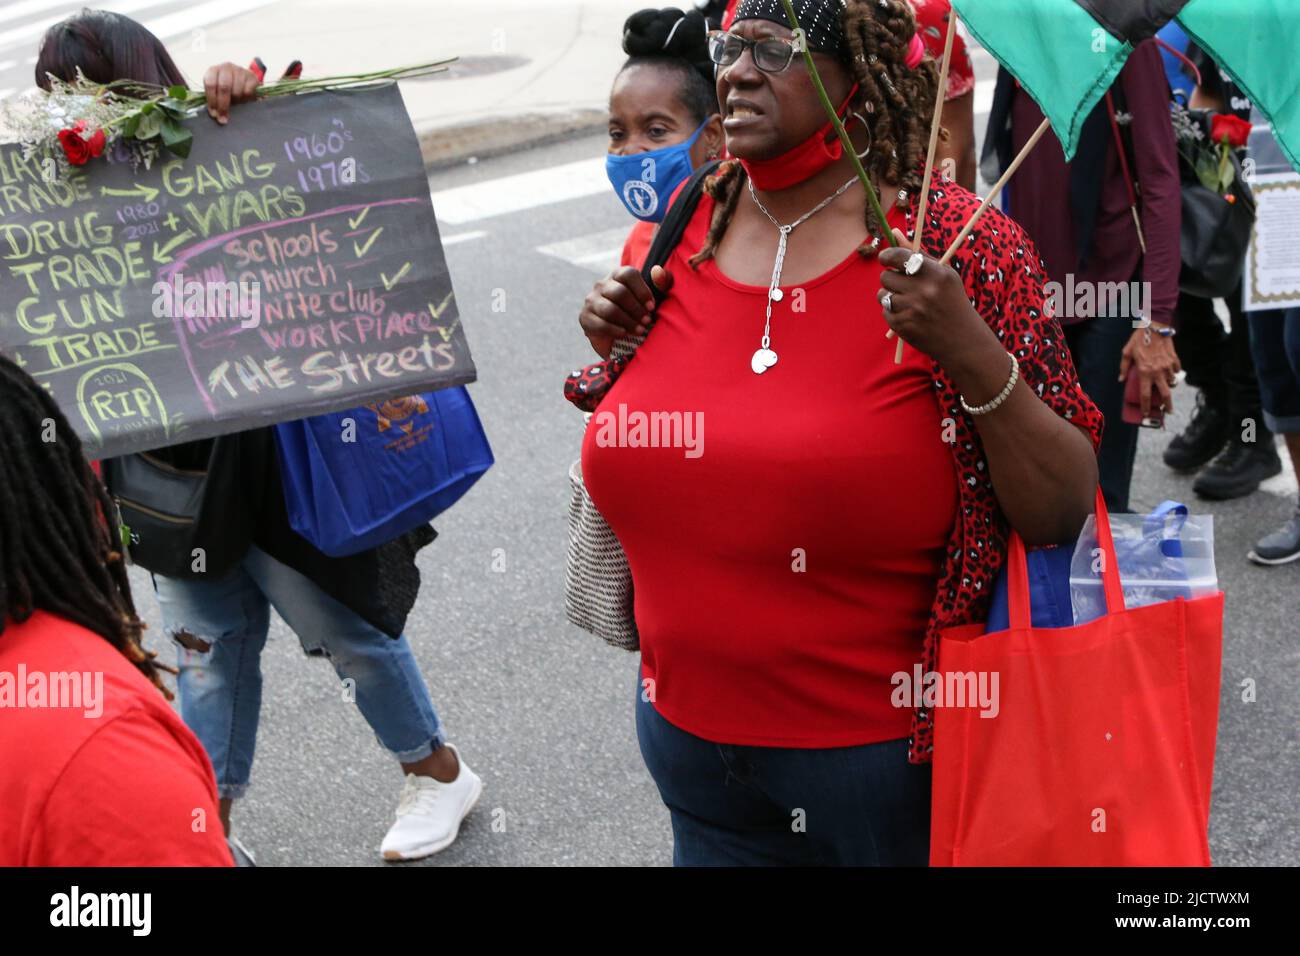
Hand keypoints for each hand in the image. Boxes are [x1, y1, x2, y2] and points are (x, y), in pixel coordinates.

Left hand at [203, 63, 260, 123]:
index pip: (210, 84)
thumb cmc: (227, 88)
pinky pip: (247, 92)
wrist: (243, 81)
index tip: (214, 114)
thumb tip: (216, 115)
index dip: (212, 100)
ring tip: (235, 104)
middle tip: (223, 118)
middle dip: (223, 105)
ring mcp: (239, 70)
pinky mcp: (251, 76)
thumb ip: (214, 99)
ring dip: (235, 102)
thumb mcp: (216, 91)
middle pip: (224, 87)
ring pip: (236, 91)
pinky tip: (243, 99)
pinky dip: (245, 99)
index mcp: (213, 70)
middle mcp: (226, 67)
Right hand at [578, 265, 671, 358]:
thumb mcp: (656, 297)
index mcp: (618, 275)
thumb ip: (662, 282)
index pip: (628, 274)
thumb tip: (657, 271)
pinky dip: (614, 330)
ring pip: (610, 309)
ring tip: (639, 330)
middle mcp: (602, 284)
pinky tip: (624, 334)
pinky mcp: (585, 318)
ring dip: (628, 321)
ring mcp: (591, 300)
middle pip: (620, 293)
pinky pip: (600, 324)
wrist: (623, 338)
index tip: (651, 307)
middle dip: (636, 309)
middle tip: (647, 321)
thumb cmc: (641, 313)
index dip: (642, 291)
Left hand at [877, 229, 992, 368]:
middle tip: (904, 285)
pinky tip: (910, 316)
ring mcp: (912, 310)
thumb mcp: (942, 273)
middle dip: (891, 279)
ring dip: (890, 296)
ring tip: (909, 302)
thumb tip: (894, 231)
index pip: (899, 257)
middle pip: (886, 277)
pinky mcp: (903, 326)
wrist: (961, 339)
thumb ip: (917, 252)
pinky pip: (885, 311)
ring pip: (882, 295)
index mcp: (936, 274)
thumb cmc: (951, 300)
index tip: (885, 259)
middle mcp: (924, 291)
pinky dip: (893, 313)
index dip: (887, 256)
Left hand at [1119, 327, 1180, 414]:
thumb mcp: (1126, 353)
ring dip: (1169, 386)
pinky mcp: (1174, 360)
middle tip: (1167, 411)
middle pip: (1165, 394)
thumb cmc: (1138, 340)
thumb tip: (1121, 380)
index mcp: (1144, 372)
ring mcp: (1168, 366)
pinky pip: (1176, 371)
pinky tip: (1169, 372)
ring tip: (1166, 387)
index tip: (1146, 413)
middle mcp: (1157, 372)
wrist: (1155, 327)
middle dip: (1167, 405)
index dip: (1145, 406)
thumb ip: (1123, 367)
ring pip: (1172, 382)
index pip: (1145, 395)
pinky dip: (1174, 373)